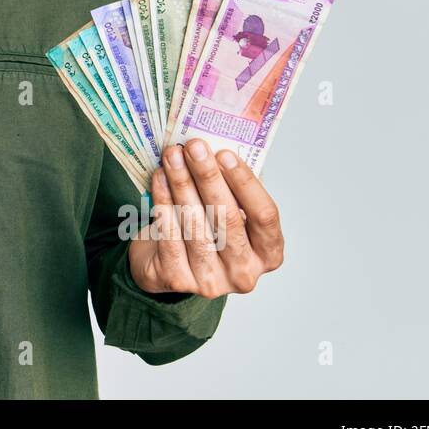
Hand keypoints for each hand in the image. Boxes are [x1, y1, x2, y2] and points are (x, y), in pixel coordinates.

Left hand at [127, 139, 284, 298]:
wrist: (166, 265)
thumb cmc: (207, 231)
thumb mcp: (229, 213)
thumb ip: (231, 190)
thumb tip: (214, 151)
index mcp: (268, 254)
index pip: (264, 216)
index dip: (245, 184)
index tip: (225, 154)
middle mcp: (244, 273)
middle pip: (227, 218)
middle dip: (208, 177)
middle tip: (194, 147)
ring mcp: (212, 281)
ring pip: (195, 223)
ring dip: (182, 183)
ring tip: (173, 155)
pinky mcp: (178, 279)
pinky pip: (168, 232)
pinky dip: (163, 200)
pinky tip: (159, 177)